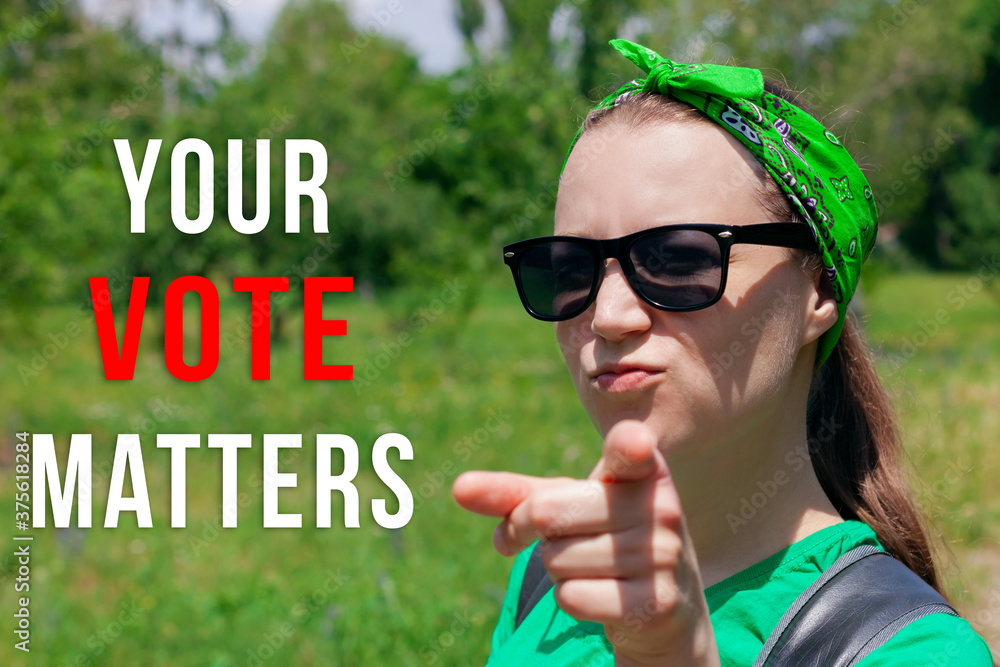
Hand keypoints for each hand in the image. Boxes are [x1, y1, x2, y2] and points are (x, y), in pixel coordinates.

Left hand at [452, 420, 719, 665]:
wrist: (662, 607)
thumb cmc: (604, 537)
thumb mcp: (565, 507)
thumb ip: (514, 494)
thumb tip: (458, 487)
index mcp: (643, 469)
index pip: (631, 450)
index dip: (629, 446)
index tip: (634, 444)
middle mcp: (661, 507)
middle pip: (547, 512)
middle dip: (527, 529)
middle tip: (550, 538)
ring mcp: (664, 556)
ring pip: (556, 560)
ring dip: (557, 569)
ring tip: (593, 566)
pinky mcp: (657, 602)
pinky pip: (571, 597)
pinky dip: (570, 599)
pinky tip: (602, 594)